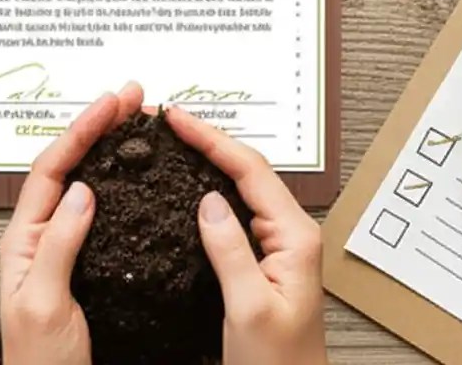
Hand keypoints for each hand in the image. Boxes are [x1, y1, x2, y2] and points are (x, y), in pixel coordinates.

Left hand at [0, 83, 143, 364]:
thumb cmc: (39, 364)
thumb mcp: (45, 302)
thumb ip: (59, 245)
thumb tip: (81, 191)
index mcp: (23, 241)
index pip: (50, 170)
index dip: (80, 132)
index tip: (110, 107)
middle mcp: (40, 238)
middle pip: (68, 165)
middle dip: (98, 126)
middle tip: (131, 99)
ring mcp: (63, 248)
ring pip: (85, 182)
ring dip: (109, 148)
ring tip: (135, 121)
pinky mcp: (87, 264)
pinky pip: (102, 210)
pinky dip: (119, 182)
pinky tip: (136, 173)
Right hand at [167, 108, 328, 364]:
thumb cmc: (279, 363)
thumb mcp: (248, 307)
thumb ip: (230, 250)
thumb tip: (209, 200)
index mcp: (294, 237)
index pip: (250, 170)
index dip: (211, 139)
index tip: (177, 119)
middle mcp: (290, 234)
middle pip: (246, 170)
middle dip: (207, 140)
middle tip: (167, 123)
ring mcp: (276, 246)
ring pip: (239, 188)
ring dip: (207, 160)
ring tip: (173, 142)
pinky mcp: (261, 260)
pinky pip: (233, 214)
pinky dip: (207, 190)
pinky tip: (186, 187)